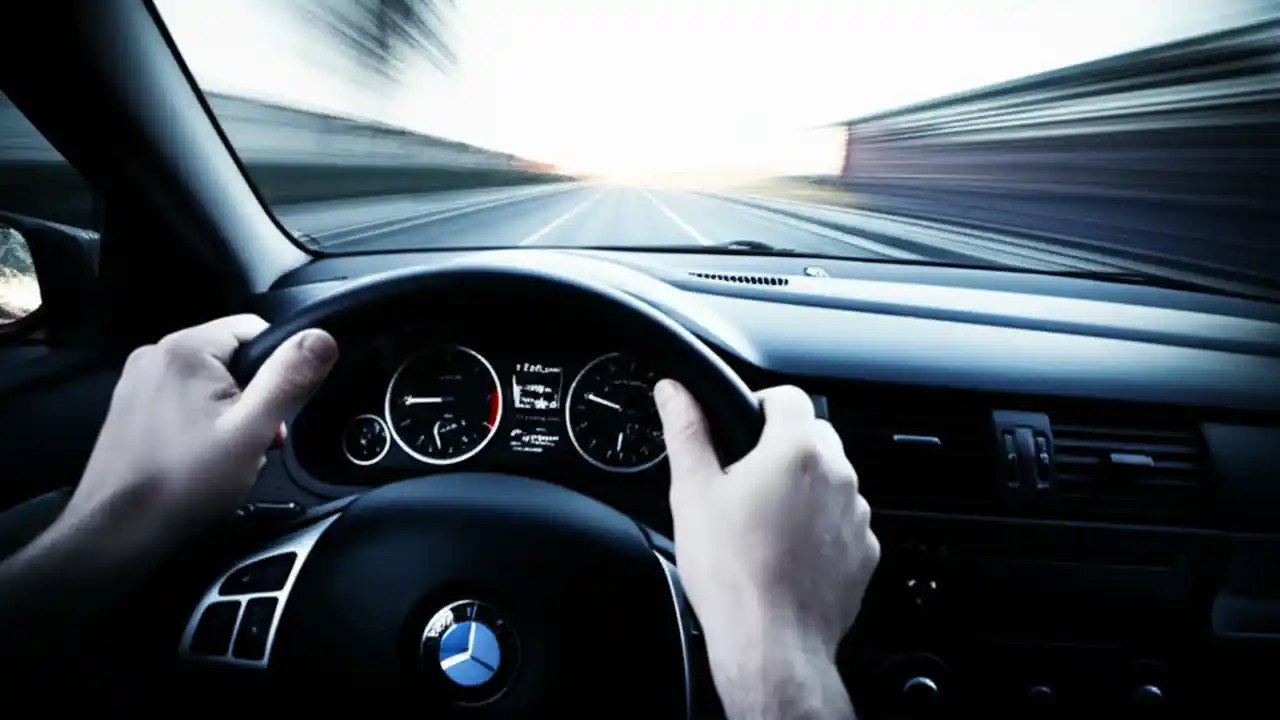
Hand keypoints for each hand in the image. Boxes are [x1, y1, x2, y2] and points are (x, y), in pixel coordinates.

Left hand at [62, 314, 337, 554]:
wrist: (119, 531)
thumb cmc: (182, 484)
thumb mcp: (252, 430)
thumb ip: (289, 379)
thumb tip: (321, 338)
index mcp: (185, 350)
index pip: (255, 329)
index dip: (279, 368)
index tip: (275, 411)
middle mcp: (155, 356)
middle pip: (233, 358)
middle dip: (254, 397)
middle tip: (255, 441)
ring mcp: (139, 382)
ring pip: (211, 382)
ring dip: (230, 414)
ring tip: (228, 455)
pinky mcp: (131, 407)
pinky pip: (186, 400)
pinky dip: (203, 423)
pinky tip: (202, 457)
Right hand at [656, 380, 877, 719]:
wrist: (769, 643)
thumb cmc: (732, 573)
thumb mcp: (693, 493)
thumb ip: (686, 431)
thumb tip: (674, 392)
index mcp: (795, 450)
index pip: (788, 396)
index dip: (760, 405)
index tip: (741, 428)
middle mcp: (838, 476)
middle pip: (813, 436)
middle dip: (781, 448)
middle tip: (744, 481)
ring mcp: (857, 515)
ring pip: (831, 479)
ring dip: (803, 488)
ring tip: (763, 523)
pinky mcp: (863, 551)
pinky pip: (842, 521)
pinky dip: (819, 526)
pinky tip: (786, 551)